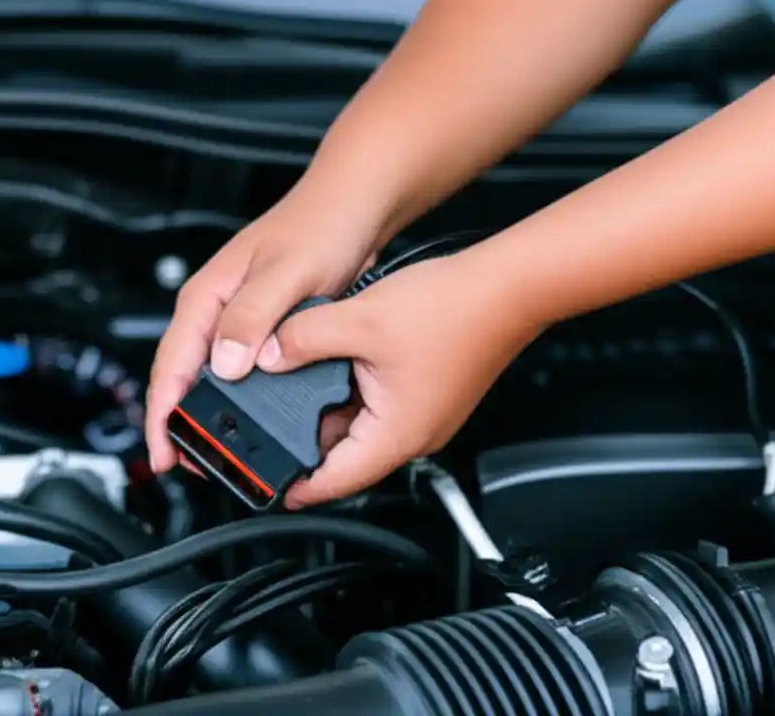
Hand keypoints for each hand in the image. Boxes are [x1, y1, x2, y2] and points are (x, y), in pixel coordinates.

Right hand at [145, 190, 384, 473]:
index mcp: (208, 296)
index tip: (165, 453)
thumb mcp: (287, 274)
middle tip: (192, 466)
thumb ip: (252, 317)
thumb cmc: (320, 225)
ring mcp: (237, 319)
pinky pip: (240, 372)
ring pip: (210, 379)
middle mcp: (216, 309)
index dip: (161, 415)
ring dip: (210, 416)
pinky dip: (240, 400)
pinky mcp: (262, 327)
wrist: (354, 206)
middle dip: (180, 426)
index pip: (170, 366)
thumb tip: (224, 364)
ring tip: (218, 454)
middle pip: (182, 378)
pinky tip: (253, 419)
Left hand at [259, 249, 543, 507]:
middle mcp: (413, 435)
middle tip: (268, 417)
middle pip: (343, 454)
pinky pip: (377, 405)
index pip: (334, 482)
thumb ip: (301, 339)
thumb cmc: (454, 309)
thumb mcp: (358, 320)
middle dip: (304, 435)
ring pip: (358, 425)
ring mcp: (422, 417)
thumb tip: (267, 354)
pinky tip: (339, 360)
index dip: (295, 486)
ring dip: (329, 407)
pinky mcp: (427, 396)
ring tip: (300, 379)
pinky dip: (352, 389)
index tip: (266, 486)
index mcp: (395, 435)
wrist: (507, 287)